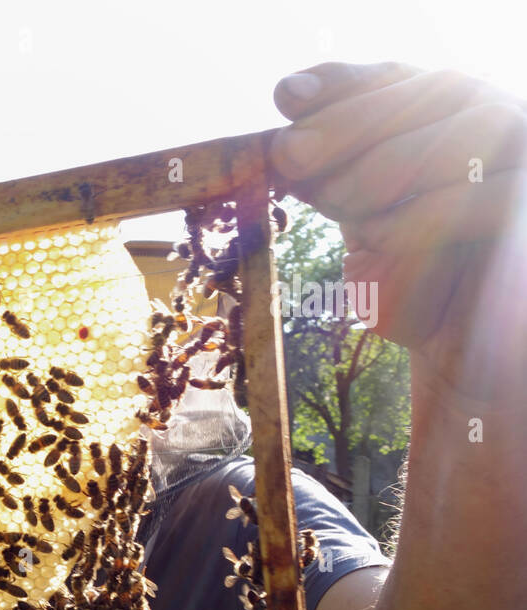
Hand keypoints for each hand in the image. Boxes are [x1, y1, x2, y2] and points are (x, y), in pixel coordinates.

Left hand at [269, 62, 526, 399]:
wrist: (459, 351)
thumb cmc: (406, 281)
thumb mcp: (360, 220)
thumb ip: (334, 177)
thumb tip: (288, 144)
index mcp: (447, 116)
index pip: (396, 77)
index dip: (344, 83)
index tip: (287, 95)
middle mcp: (496, 124)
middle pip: (432, 92)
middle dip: (349, 124)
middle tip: (290, 155)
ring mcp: (525, 165)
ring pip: (469, 133)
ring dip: (383, 169)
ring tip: (339, 207)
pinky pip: (487, 196)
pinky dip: (421, 215)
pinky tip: (377, 236)